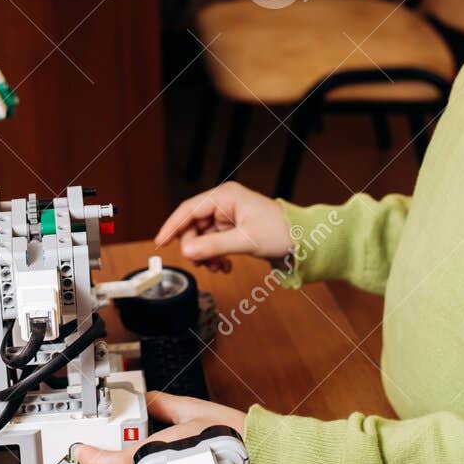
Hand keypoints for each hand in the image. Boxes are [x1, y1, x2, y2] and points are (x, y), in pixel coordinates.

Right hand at [154, 181, 293, 273]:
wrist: (303, 240)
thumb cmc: (281, 232)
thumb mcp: (244, 241)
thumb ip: (213, 246)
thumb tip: (186, 252)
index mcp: (225, 196)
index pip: (189, 210)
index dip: (172, 226)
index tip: (159, 243)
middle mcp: (224, 203)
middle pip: (193, 226)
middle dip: (194, 247)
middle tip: (201, 264)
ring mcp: (227, 216)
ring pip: (202, 237)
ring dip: (205, 255)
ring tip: (217, 267)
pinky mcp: (232, 229)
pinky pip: (213, 242)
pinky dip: (215, 255)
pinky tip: (224, 265)